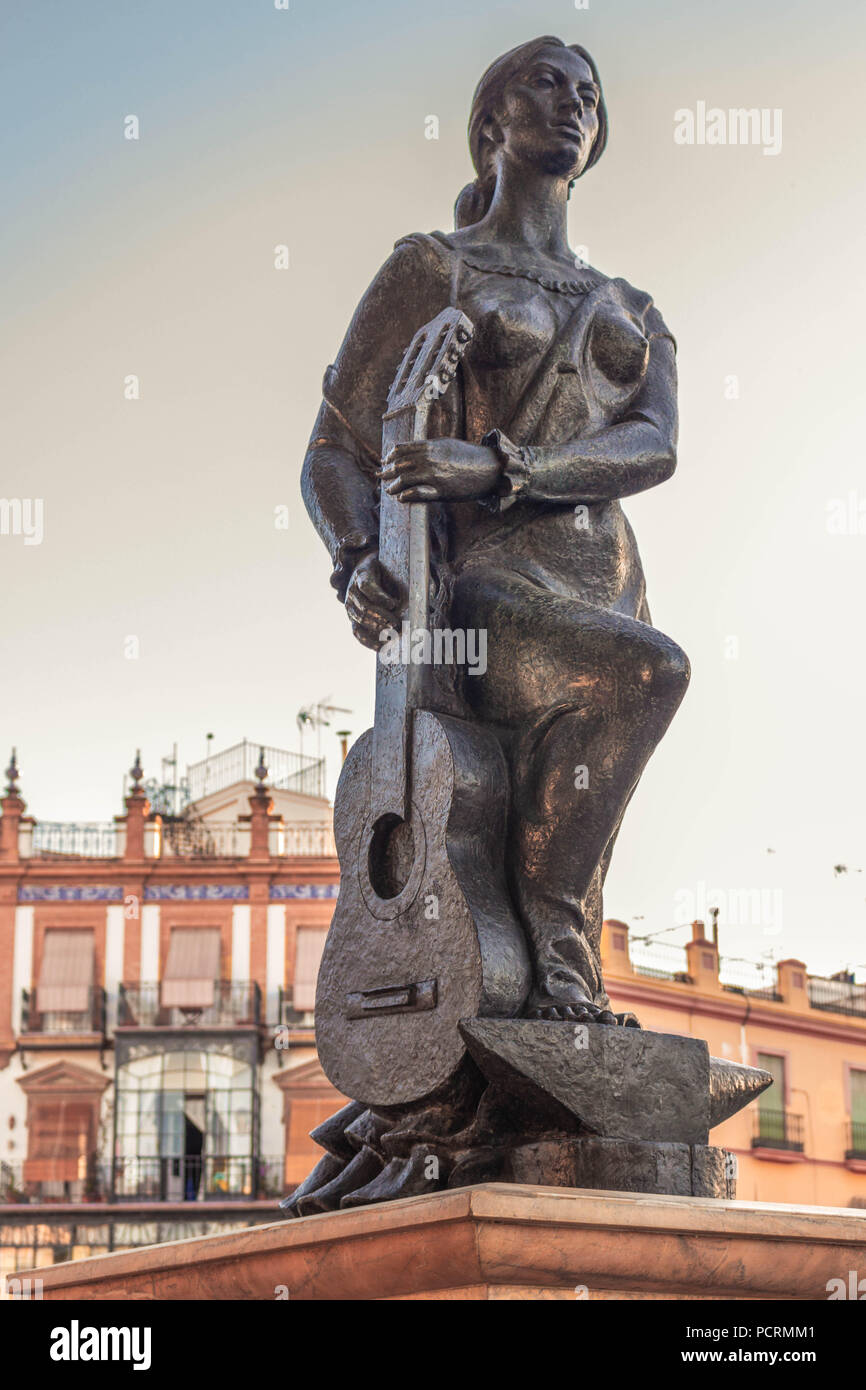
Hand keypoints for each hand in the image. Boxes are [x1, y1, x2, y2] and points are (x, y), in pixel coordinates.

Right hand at [344, 552, 399, 649]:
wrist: (369, 572)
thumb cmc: (386, 571)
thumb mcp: (392, 569)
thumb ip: (402, 581)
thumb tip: (424, 594)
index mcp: (362, 573)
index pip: (366, 585)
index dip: (380, 596)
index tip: (394, 604)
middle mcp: (352, 590)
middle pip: (364, 607)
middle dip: (382, 617)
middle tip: (397, 624)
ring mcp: (350, 605)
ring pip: (360, 620)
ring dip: (378, 628)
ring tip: (393, 633)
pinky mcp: (353, 618)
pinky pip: (357, 633)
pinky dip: (369, 641)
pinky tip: (383, 646)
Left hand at [379, 438, 500, 501]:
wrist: (490, 469)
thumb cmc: (469, 456)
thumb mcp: (447, 445)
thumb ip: (429, 447)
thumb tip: (413, 449)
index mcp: (431, 446)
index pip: (402, 450)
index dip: (391, 457)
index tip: (385, 462)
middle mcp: (430, 460)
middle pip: (400, 465)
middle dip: (388, 472)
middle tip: (383, 477)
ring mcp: (435, 476)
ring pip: (404, 480)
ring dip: (393, 486)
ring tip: (390, 490)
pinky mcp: (441, 491)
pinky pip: (417, 494)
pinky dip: (406, 496)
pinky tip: (401, 498)